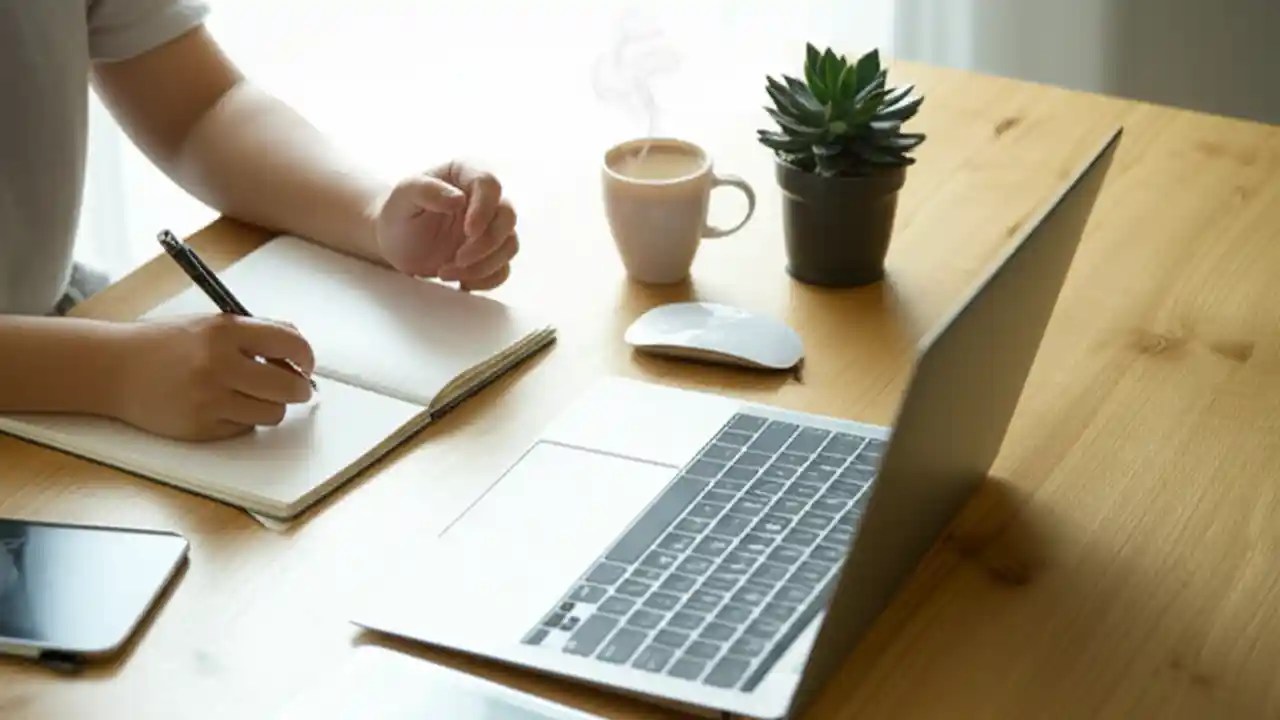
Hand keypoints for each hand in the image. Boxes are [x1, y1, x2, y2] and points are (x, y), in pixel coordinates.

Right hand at [107, 315, 315, 440]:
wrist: (114, 369)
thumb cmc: (166, 345)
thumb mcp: (211, 324)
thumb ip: (256, 333)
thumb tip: (299, 352)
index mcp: (225, 331)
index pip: (291, 343)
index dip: (306, 357)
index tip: (305, 364)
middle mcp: (219, 364)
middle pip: (289, 386)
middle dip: (299, 388)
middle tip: (295, 387)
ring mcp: (210, 399)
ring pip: (273, 413)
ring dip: (271, 406)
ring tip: (250, 394)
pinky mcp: (201, 427)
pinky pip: (246, 428)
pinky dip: (243, 419)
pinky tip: (222, 405)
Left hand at [373, 161, 518, 290]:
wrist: (395, 243)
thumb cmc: (398, 213)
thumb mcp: (403, 196)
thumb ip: (427, 190)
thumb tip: (459, 198)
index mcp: (465, 174)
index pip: (489, 183)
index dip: (485, 208)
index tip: (469, 231)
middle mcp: (484, 199)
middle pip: (507, 217)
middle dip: (486, 243)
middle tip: (457, 259)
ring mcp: (490, 228)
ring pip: (509, 245)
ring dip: (483, 265)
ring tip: (445, 273)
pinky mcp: (489, 255)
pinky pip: (503, 270)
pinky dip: (485, 281)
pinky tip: (460, 283)